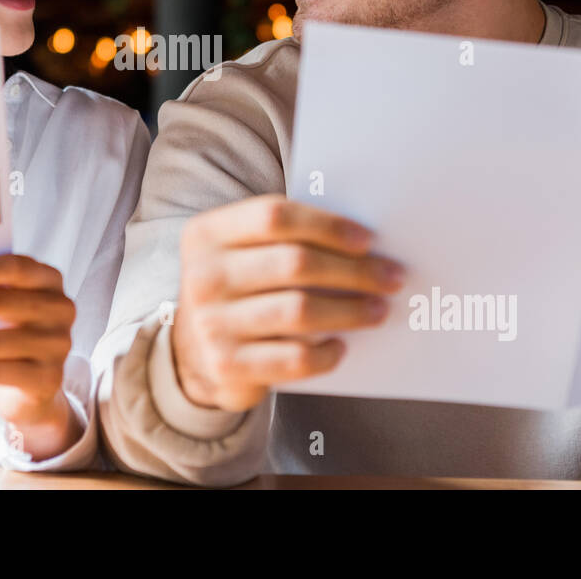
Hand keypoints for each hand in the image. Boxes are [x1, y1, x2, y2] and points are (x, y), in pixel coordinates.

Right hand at [172, 194, 404, 412]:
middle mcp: (204, 275)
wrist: (190, 353)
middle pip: (294, 262)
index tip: (367, 239)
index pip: (274, 216)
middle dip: (354, 270)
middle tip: (391, 277)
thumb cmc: (236, 290)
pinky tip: (341, 346)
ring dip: (350, 311)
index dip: (326, 225)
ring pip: (299, 311)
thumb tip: (361, 243)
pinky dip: (326, 354)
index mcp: (207, 234)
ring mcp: (211, 322)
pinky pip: (294, 358)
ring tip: (378, 310)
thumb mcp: (240, 253)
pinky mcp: (227, 364)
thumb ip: (282, 240)